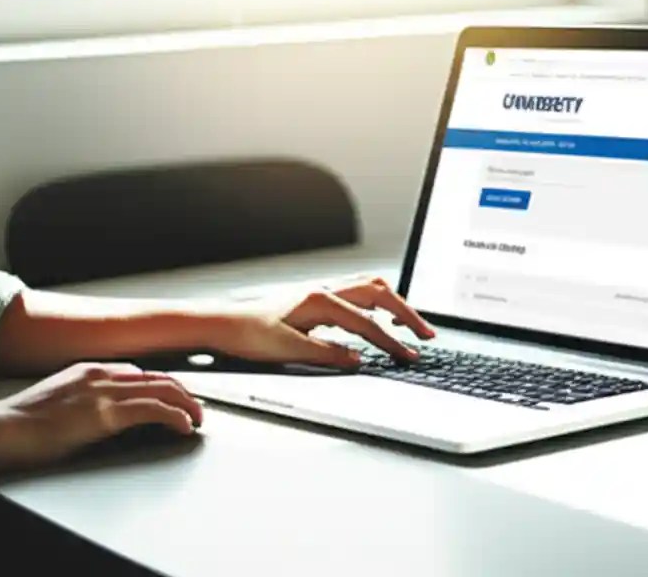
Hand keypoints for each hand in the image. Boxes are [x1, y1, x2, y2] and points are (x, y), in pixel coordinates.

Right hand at [0, 362, 203, 466]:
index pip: (139, 372)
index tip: (176, 396)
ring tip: (198, 418)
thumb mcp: (56, 399)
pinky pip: (154, 410)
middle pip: (157, 377)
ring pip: (163, 389)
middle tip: (197, 408)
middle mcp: (101, 374)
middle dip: (183, 392)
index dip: (164, 384)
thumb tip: (98, 412)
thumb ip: (82, 398)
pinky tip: (185, 427)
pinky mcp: (105, 414)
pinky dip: (176, 417)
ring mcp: (104, 392)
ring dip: (187, 405)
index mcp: (89, 370)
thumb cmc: (19, 422)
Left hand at [220, 276, 435, 367]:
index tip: (410, 355)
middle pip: (379, 294)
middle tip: (427, 334)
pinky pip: (357, 293)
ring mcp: (321, 292)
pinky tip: (378, 318)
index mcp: (320, 301)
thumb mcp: (287, 350)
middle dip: (407, 314)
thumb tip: (358, 359)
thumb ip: (326, 354)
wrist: (220, 323)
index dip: (392, 341)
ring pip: (369, 288)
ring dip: (394, 303)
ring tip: (411, 323)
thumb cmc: (247, 335)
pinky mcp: (316, 299)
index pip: (367, 323)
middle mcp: (323, 291)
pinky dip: (377, 303)